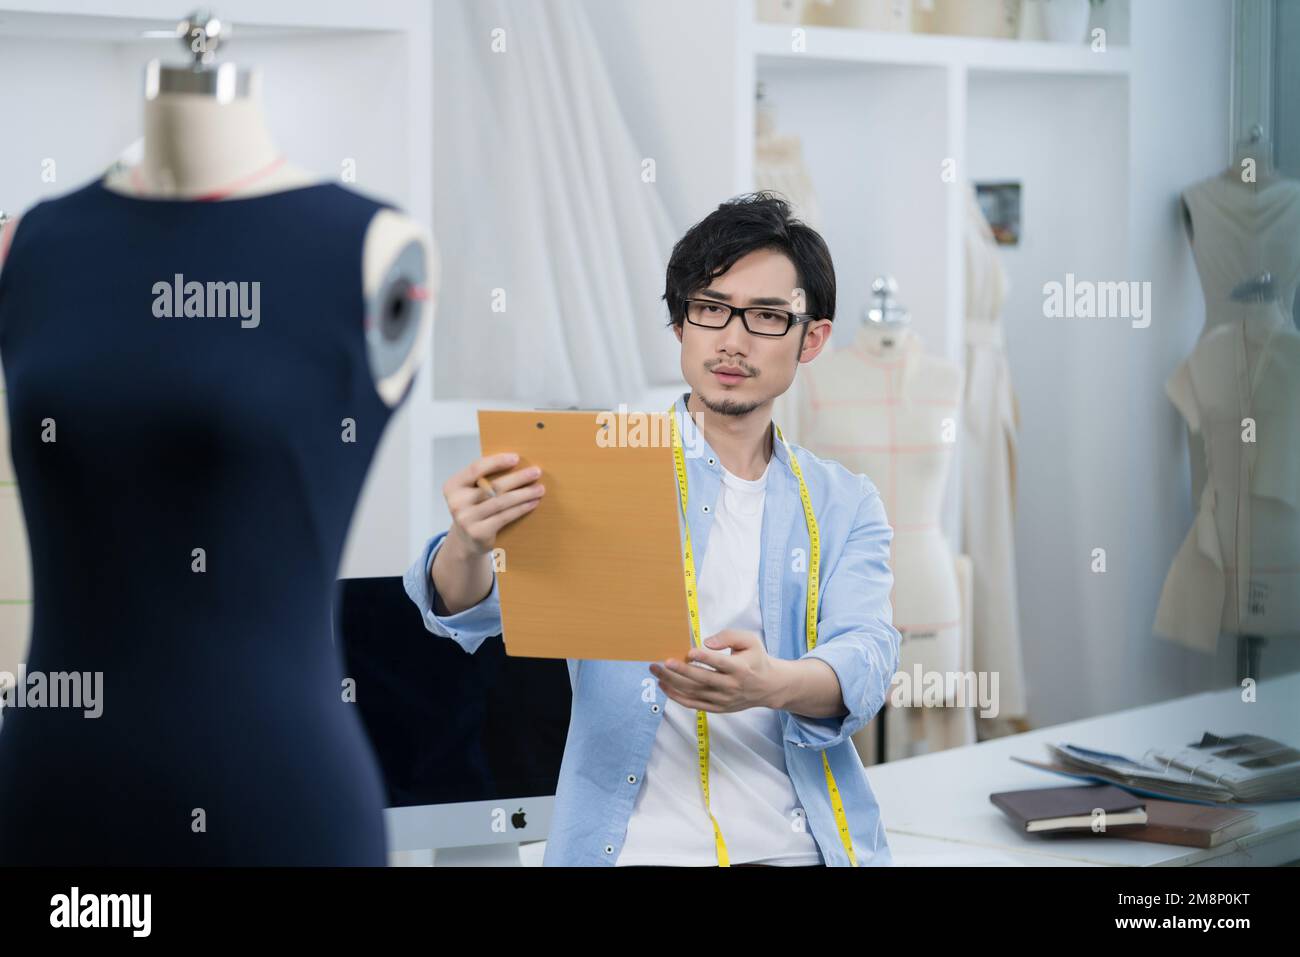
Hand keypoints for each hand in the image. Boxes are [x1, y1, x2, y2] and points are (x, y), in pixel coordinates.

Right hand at [443, 452, 544, 557]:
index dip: (497, 462)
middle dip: (518, 478)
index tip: (516, 458)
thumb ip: (484, 479)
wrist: (466, 541)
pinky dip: (521, 508)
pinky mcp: (478, 532)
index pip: (476, 468)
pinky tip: (532, 503)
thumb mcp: (471, 492)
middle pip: (493, 486)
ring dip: (524, 494)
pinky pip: (505, 516)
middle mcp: (456, 502)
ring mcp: (466, 519)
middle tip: (536, 472)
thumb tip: (516, 463)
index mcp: (453, 486)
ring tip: (539, 489)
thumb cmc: (475, 508)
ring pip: (502, 502)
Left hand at [650, 629, 784, 713]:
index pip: (720, 664)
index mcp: (740, 669)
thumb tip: (707, 642)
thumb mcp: (750, 641)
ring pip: (694, 693)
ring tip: (656, 672)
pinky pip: (693, 704)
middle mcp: (731, 686)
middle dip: (680, 671)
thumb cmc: (755, 659)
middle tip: (662, 663)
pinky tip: (664, 686)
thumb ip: (729, 636)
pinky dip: (677, 697)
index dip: (705, 658)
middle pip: (702, 680)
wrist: (768, 687)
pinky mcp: (717, 708)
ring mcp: (723, 700)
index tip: (689, 652)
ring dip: (672, 683)